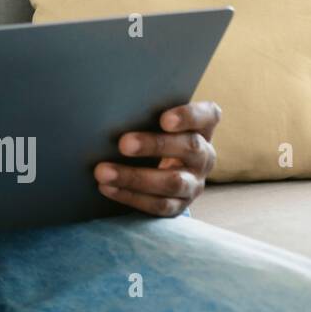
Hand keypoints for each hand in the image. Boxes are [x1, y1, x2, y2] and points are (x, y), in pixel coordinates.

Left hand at [93, 100, 221, 216]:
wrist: (159, 168)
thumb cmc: (152, 134)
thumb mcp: (154, 121)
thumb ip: (145, 113)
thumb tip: (109, 107)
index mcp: (202, 128)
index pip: (208, 115)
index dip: (189, 116)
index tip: (164, 119)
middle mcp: (204, 155)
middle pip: (189, 147)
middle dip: (155, 145)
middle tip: (123, 144)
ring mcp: (195, 183)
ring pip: (172, 182)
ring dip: (135, 177)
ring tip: (103, 171)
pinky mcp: (180, 204)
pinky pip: (158, 204)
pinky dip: (130, 196)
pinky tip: (107, 187)